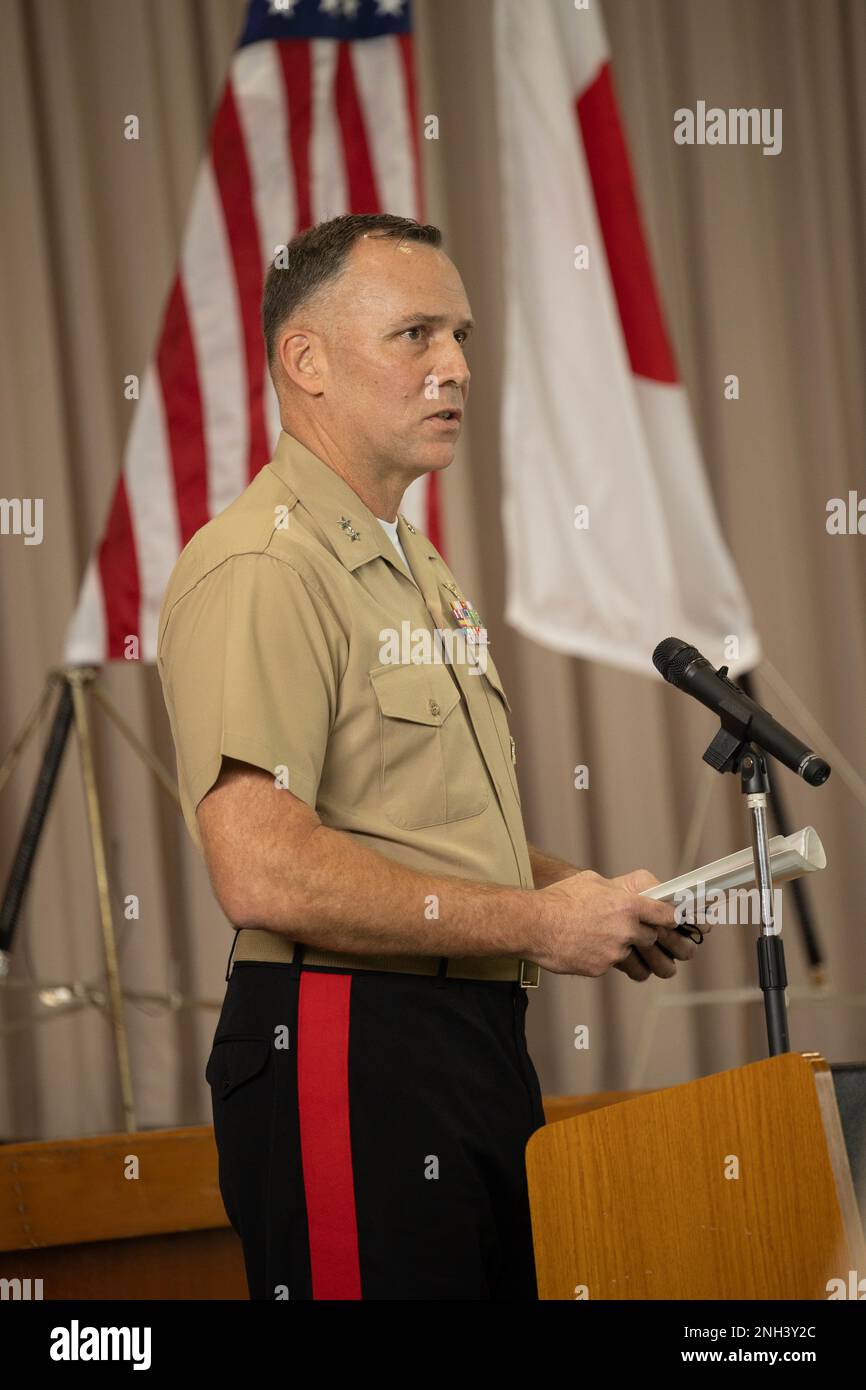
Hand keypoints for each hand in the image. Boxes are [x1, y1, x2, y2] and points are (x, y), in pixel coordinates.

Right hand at [531, 868, 679, 977]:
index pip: (666, 915)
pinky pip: (610, 965)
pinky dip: (602, 958)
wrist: (534, 924)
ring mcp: (614, 951)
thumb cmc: (560, 898)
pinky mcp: (601, 968)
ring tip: (603, 940)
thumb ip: (616, 890)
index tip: (674, 921)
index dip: (672, 918)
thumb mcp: (592, 882)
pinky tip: (585, 948)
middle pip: (652, 937)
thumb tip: (627, 894)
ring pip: (632, 953)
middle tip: (630, 931)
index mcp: (627, 904)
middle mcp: (626, 929)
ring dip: (623, 948)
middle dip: (644, 935)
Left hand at [609, 869, 698, 980]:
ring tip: (637, 939)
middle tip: (658, 929)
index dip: (700, 924)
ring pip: (667, 968)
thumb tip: (680, 905)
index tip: (691, 920)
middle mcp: (671, 940)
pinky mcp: (636, 967)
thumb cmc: (618, 893)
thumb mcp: (639, 884)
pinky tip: (622, 950)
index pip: (702, 925)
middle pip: (688, 951)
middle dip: (674, 940)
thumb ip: (660, 892)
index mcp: (677, 918)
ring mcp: (654, 956)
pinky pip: (643, 973)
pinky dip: (633, 962)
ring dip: (654, 953)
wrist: (589, 909)